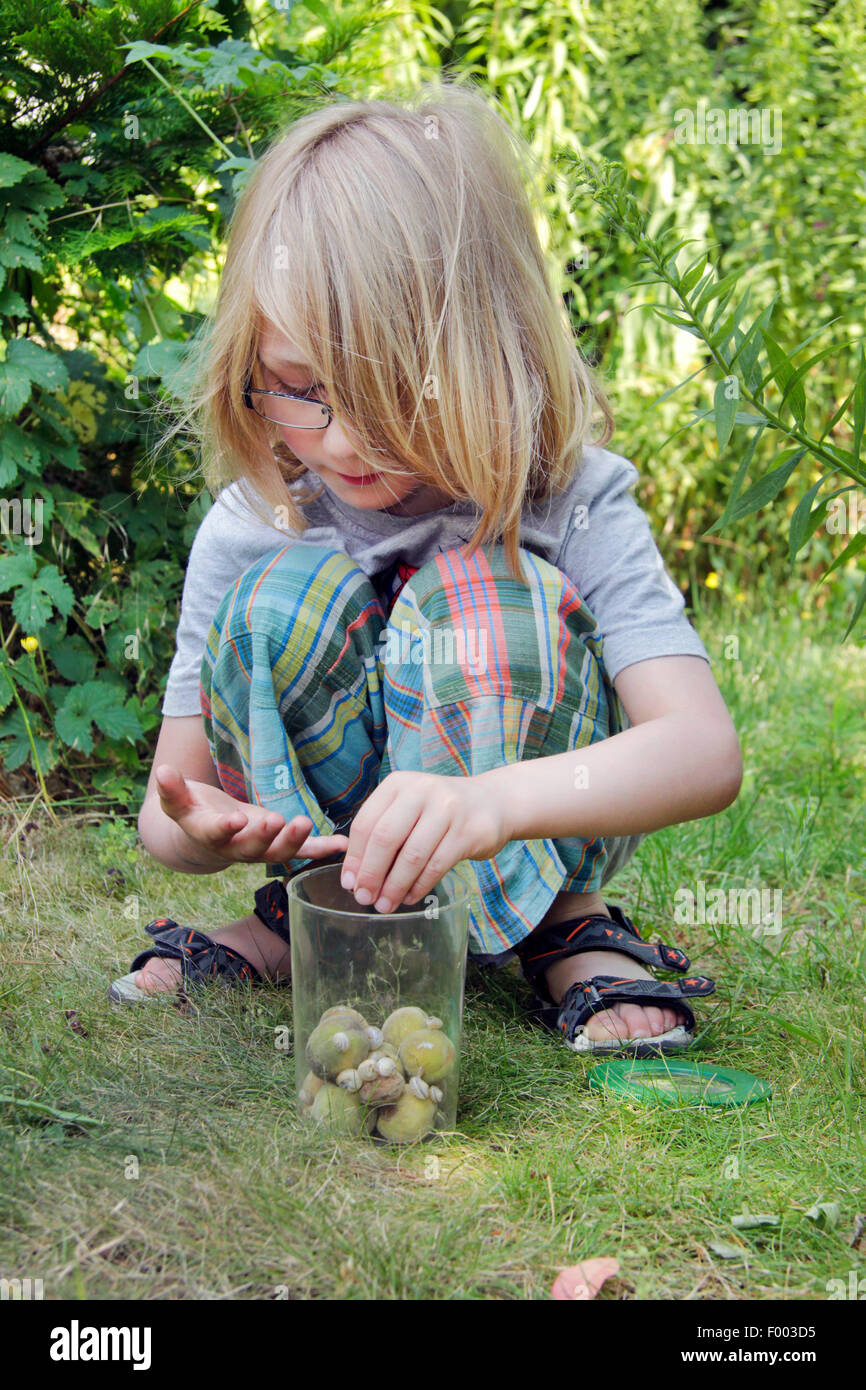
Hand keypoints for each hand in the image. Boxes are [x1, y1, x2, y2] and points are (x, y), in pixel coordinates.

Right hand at [155, 764, 349, 865]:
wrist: (208, 836)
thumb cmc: (195, 812)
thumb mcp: (180, 801)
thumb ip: (172, 789)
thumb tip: (163, 770)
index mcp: (210, 836)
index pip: (217, 834)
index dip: (225, 828)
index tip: (235, 819)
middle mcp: (237, 849)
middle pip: (252, 849)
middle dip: (266, 836)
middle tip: (279, 821)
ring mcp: (261, 850)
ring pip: (279, 853)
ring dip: (295, 841)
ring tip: (307, 823)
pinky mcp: (279, 845)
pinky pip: (303, 851)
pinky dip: (322, 849)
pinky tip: (343, 843)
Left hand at [339, 770, 510, 912]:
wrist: (493, 802)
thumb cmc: (440, 811)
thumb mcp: (409, 808)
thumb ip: (382, 832)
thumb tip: (354, 876)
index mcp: (399, 784)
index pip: (366, 823)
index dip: (355, 857)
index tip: (349, 883)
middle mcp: (422, 791)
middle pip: (386, 838)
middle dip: (371, 874)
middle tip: (364, 898)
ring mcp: (448, 810)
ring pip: (412, 856)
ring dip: (395, 886)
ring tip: (385, 904)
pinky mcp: (468, 832)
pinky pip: (436, 865)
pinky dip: (419, 886)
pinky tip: (409, 897)